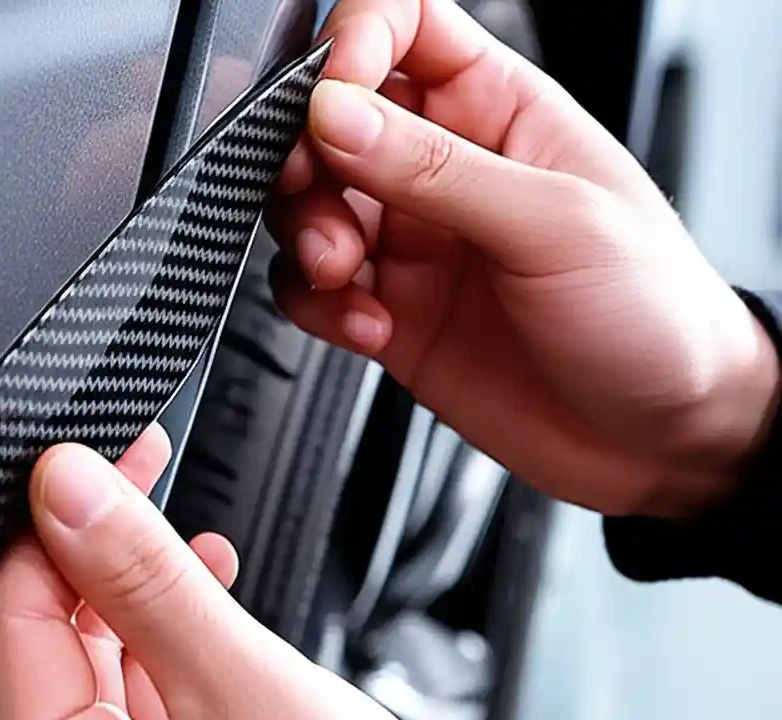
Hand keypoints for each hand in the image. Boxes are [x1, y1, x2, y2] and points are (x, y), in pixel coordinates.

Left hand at [0, 427, 392, 718]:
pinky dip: (170, 633)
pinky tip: (205, 591)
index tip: (93, 454)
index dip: (50, 522)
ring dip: (137, 582)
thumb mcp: (243, 689)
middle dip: (98, 542)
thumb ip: (147, 587)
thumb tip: (72, 486)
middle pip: (47, 632)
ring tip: (186, 531)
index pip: (8, 616)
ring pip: (97, 658)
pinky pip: (138, 691)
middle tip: (139, 465)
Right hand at [267, 0, 780, 515]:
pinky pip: (313, 289)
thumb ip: (435, 169)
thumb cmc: (657, 316)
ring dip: (308, 235)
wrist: (668, 443)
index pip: (402, 28)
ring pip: (308, 204)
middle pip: (332, 118)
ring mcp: (413, 241)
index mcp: (500, 110)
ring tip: (344, 271)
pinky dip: (318, 306)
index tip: (333, 97)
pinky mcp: (389, 309)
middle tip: (316, 191)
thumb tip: (334, 113)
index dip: (354, 43)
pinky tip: (369, 326)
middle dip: (307, 154)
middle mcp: (445, 168)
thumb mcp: (555, 224)